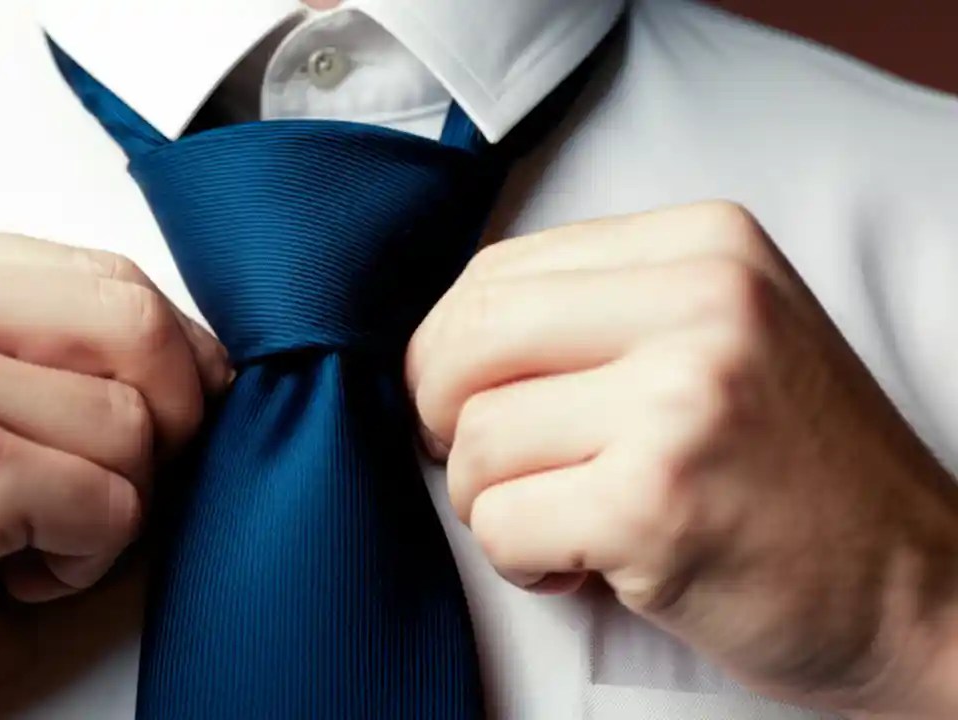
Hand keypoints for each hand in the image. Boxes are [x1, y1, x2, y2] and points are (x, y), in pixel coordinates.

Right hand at [0, 224, 230, 718]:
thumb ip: (36, 344)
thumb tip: (194, 356)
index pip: (111, 273)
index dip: (176, 350)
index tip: (179, 407)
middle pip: (139, 327)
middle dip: (175, 415)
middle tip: (131, 476)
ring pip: (135, 428)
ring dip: (117, 505)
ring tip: (36, 535)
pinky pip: (111, 507)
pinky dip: (86, 559)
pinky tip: (13, 571)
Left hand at [406, 201, 957, 717]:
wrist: (919, 591)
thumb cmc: (794, 472)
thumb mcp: (719, 336)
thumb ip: (597, 311)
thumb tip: (439, 339)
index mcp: (705, 244)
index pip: (498, 270)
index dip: (447, 347)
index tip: (459, 400)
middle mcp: (702, 301)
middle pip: (469, 336)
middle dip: (436, 412)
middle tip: (468, 461)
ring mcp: (684, 400)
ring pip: (475, 437)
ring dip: (487, 501)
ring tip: (558, 522)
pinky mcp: (658, 501)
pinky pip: (501, 522)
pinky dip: (517, 560)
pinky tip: (577, 567)